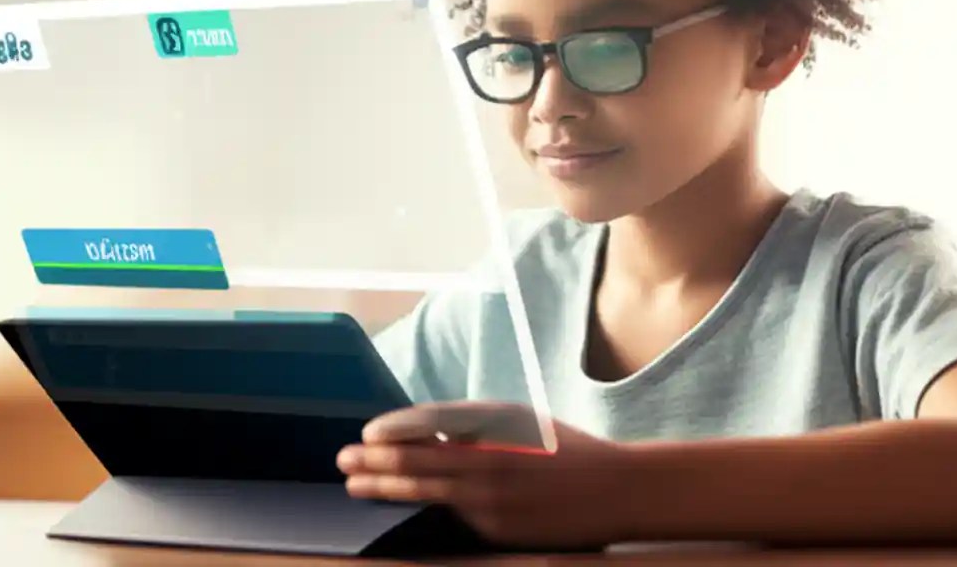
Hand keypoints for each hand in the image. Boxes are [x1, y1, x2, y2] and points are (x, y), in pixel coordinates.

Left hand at [337, 401, 633, 549]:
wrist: (613, 490)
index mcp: (493, 432)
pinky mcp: (496, 532)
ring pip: (427, 493)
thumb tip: (425, 437)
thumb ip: (472, 429)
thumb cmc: (562, 450)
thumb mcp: (517, 423)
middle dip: (375, 463)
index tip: (366, 436)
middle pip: (417, 464)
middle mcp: (488, 465)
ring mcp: (490, 503)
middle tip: (344, 461)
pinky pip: (453, 516)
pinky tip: (400, 506)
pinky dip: (425, 507)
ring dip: (386, 488)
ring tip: (358, 485)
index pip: (428, 429)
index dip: (392, 433)